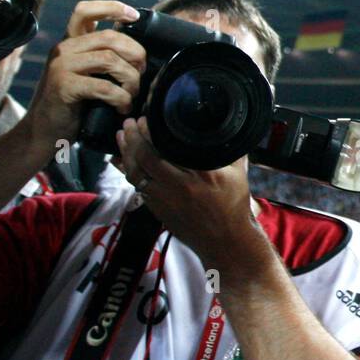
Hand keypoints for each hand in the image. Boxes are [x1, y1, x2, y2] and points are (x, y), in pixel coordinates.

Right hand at [21, 0, 144, 150]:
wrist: (43, 132)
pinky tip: (122, 108)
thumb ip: (101, 57)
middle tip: (141, 73)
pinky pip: (104, 86)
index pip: (85, 10)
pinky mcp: (64, 86)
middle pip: (110, 37)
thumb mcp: (86, 74)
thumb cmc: (73, 104)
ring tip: (131, 94)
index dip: (112, 7)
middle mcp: (64, 49)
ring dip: (130, 79)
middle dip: (135, 54)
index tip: (134, 16)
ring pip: (111, 60)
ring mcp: (61, 66)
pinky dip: (121, 98)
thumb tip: (138, 53)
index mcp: (70, 42)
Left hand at [115, 116, 260, 269]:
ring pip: (135, 173)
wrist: (226, 242)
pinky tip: (123, 160)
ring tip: (122, 137)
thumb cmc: (234, 206)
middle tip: (128, 123)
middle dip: (132, 138)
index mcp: (200, 173)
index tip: (145, 118)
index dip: (149, 131)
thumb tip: (226, 126)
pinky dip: (128, 171)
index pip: (164, 148)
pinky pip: (136, 187)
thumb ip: (229, 149)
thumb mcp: (238, 174)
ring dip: (125, 153)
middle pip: (143, 158)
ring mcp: (165, 200)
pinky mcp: (158, 210)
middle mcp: (179, 186)